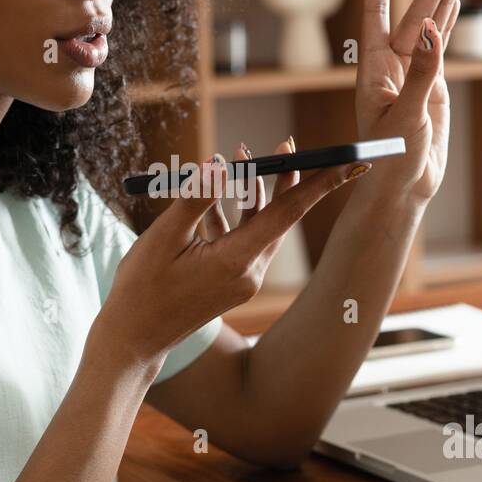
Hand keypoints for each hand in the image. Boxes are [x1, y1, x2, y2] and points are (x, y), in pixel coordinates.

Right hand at [99, 149, 370, 359]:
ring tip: (240, 153)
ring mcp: (242, 280)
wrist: (133, 339)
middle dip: (285, 178)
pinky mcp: (233, 282)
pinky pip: (243, 240)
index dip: (319, 185)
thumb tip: (220, 164)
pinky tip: (215, 192)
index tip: (347, 164)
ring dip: (253, 192)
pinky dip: (234, 214)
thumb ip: (195, 199)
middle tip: (287, 142)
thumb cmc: (142, 290)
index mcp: (235, 261)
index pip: (287, 214)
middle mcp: (248, 272)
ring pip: (261, 226)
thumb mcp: (163, 239)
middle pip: (279, 217)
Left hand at [354, 0, 458, 202]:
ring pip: (428, 27)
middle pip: (412, 15)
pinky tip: (453, 3)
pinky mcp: (429, 88)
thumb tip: (428, 29)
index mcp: (373, 70)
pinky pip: (439, 47)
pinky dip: (447, 24)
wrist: (402, 188)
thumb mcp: (406, 116)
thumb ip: (420, 73)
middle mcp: (390, 67)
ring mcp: (411, 75)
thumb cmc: (391, 159)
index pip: (375, 15)